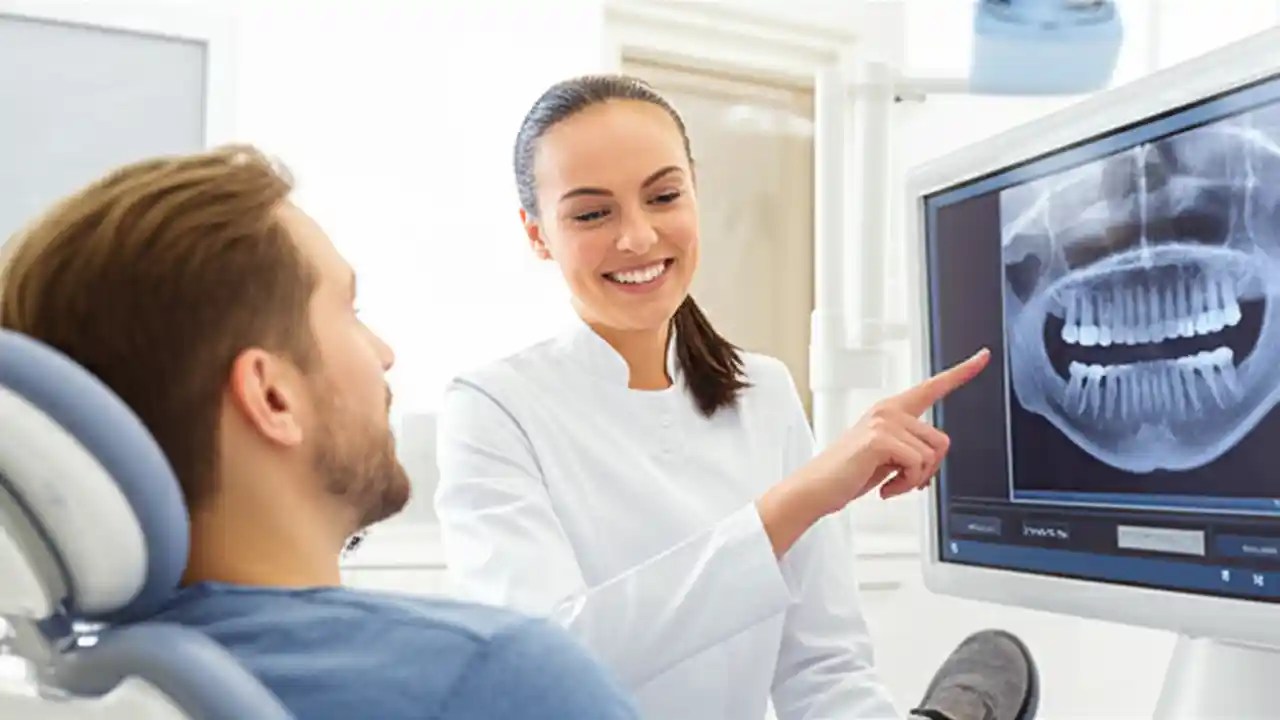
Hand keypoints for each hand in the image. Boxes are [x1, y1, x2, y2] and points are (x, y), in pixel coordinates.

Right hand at [805, 348, 990, 512]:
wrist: (818, 488)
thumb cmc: (849, 473)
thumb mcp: (888, 456)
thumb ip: (911, 447)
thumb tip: (934, 458)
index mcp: (892, 410)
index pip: (933, 387)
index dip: (962, 372)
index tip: (983, 356)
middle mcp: (889, 410)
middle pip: (942, 441)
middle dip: (928, 470)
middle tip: (903, 480)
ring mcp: (884, 421)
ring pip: (931, 456)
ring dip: (914, 479)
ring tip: (889, 482)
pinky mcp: (880, 438)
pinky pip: (917, 465)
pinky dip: (905, 484)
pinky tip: (884, 487)